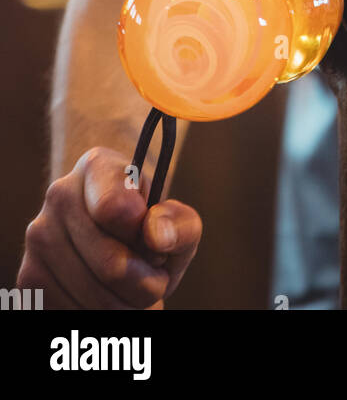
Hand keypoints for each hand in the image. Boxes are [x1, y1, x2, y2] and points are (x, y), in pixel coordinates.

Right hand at [17, 146, 201, 308]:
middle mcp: (60, 195)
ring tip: (132, 287)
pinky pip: (73, 313)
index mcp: (98, 167)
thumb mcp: (175, 220)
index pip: (115, 208)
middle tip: (153, 276)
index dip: (143, 236)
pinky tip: (107, 296)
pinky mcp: (28, 276)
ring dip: (126, 305)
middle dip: (146, 284)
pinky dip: (100, 317)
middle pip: (111, 265)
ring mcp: (38, 237)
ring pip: (94, 297)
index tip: (152, 241)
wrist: (114, 240)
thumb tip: (156, 236)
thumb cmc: (148, 227)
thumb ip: (180, 223)